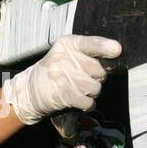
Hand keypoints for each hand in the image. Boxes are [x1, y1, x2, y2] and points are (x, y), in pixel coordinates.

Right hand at [1, 34, 120, 125]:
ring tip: (75, 88)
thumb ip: (90, 52)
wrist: (29, 91)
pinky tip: (75, 99)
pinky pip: (89, 101)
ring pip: (96, 87)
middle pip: (99, 70)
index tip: (117, 49)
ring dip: (90, 92)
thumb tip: (116, 53)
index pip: (90, 44)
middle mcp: (64, 58)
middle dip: (96, 77)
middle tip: (81, 77)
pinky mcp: (64, 94)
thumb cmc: (55, 70)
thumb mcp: (66, 53)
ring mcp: (63, 77)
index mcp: (67, 44)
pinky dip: (86, 104)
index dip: (104, 47)